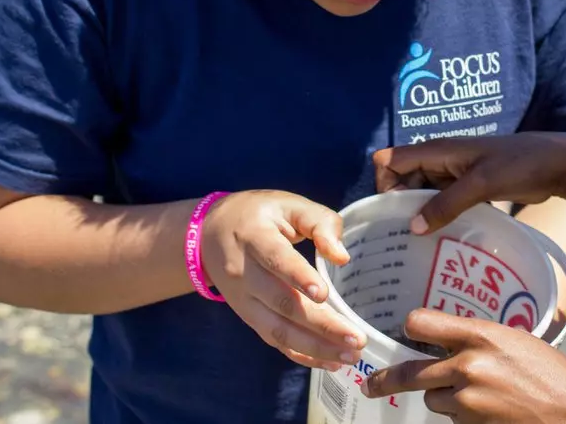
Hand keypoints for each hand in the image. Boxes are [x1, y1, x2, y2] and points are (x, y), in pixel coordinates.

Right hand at [200, 190, 364, 369]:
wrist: (210, 232)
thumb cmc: (260, 215)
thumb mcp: (289, 204)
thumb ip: (320, 223)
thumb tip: (341, 257)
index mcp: (254, 237)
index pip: (276, 259)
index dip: (298, 277)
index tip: (323, 293)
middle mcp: (244, 273)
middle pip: (281, 302)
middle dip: (320, 324)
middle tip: (355, 337)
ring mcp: (243, 300)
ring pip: (277, 330)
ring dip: (315, 347)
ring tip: (349, 354)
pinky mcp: (248, 316)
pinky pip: (273, 340)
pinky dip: (301, 355)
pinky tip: (330, 361)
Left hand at [362, 309, 565, 423]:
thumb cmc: (553, 374)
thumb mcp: (515, 341)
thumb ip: (479, 340)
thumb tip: (446, 343)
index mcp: (482, 335)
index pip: (420, 323)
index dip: (411, 327)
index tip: (406, 331)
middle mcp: (470, 366)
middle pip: (411, 372)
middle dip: (389, 380)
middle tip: (371, 385)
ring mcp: (470, 403)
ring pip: (433, 400)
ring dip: (442, 399)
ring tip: (476, 396)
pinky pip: (453, 421)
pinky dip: (462, 418)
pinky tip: (487, 412)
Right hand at [372, 133, 565, 237]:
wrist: (557, 165)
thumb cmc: (520, 164)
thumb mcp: (481, 184)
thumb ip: (446, 204)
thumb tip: (412, 227)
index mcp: (438, 150)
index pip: (391, 160)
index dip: (383, 183)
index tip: (389, 213)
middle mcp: (441, 159)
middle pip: (403, 178)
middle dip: (396, 202)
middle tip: (397, 236)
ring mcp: (455, 174)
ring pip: (422, 192)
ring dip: (417, 211)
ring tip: (413, 243)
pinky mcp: (469, 187)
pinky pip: (442, 201)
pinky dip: (436, 215)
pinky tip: (438, 237)